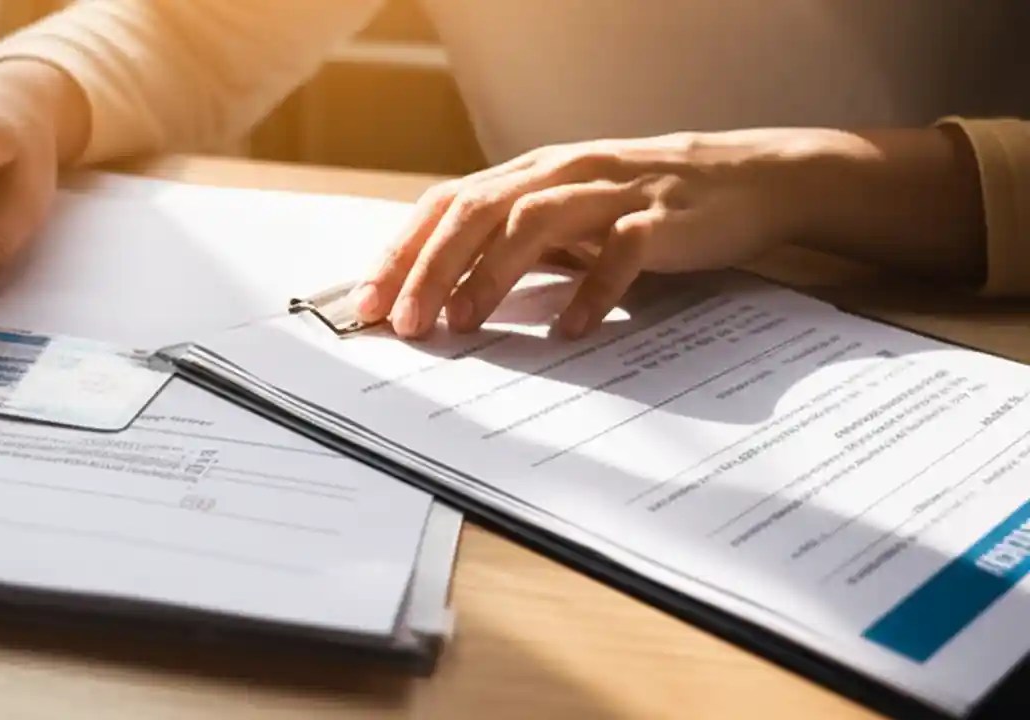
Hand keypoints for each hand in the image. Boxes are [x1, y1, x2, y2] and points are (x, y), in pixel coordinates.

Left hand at [352, 129, 868, 339]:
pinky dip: (591, 291)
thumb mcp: (567, 215)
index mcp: (531, 173)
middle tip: (404, 323)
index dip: (402, 251)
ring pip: (535, 221)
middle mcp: (562, 173)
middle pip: (477, 210)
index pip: (446, 203)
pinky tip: (568, 330)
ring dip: (490, 273)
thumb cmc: (640, 206)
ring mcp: (612, 192)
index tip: (369, 303)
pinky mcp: (662, 219)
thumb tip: (440, 292)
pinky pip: (620, 253)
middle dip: (430, 267)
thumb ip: (512, 243)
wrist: (743, 180)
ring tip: (461, 322)